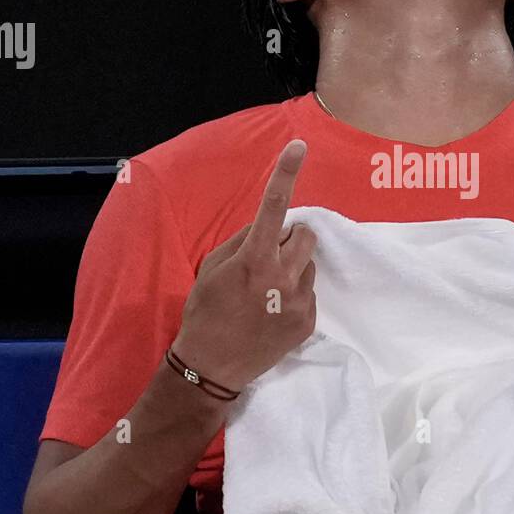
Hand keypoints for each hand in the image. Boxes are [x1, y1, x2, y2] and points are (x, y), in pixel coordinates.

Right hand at [171, 139, 317, 391]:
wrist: (211, 367)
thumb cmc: (205, 312)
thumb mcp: (212, 268)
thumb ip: (243, 241)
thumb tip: (271, 224)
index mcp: (253, 260)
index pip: (273, 207)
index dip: (286, 173)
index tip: (298, 145)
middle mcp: (282, 277)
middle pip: (306, 235)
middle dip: (290, 238)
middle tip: (267, 256)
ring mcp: (299, 302)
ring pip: (307, 264)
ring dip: (292, 267)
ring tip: (265, 292)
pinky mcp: (307, 322)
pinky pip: (309, 291)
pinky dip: (294, 294)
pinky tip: (271, 312)